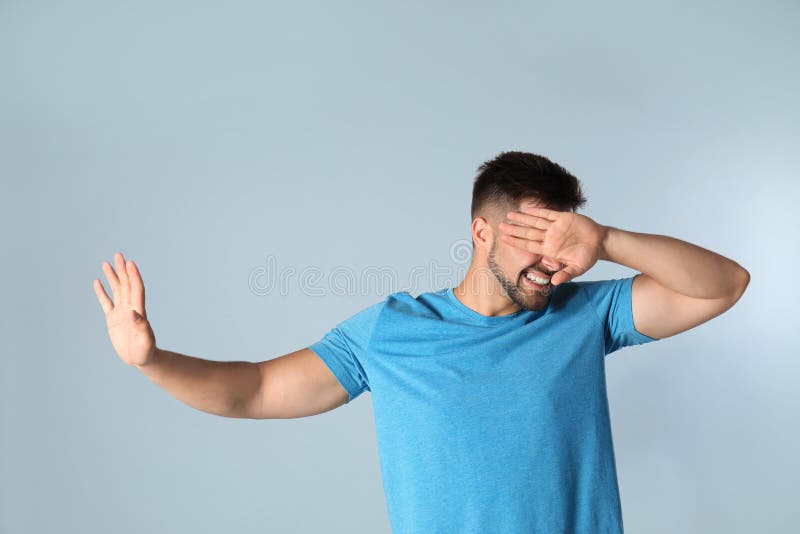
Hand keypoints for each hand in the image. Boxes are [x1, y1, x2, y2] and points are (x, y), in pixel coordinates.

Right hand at [93, 252, 156, 367]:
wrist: (140, 359)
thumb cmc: (146, 351)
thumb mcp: (145, 340)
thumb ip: (141, 327)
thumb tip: (134, 313)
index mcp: (139, 310)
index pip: (136, 289)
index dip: (134, 276)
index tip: (130, 263)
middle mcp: (130, 308)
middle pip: (126, 285)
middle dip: (122, 270)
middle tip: (118, 255)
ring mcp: (121, 312)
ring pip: (116, 290)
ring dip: (112, 277)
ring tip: (107, 263)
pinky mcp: (112, 319)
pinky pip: (106, 302)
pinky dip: (102, 292)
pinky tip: (97, 282)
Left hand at [498, 207, 607, 285]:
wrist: (599, 243)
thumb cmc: (587, 256)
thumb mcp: (577, 268)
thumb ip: (566, 275)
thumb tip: (554, 282)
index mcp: (550, 250)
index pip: (529, 245)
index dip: (516, 242)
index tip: (504, 239)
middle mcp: (549, 238)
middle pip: (528, 233)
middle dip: (514, 229)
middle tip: (500, 226)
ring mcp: (555, 227)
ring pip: (535, 222)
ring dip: (522, 218)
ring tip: (509, 215)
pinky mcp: (563, 218)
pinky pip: (548, 214)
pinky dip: (538, 211)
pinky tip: (528, 209)